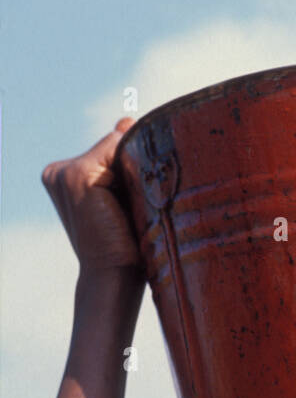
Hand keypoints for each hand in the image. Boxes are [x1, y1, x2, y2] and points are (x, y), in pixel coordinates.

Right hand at [41, 120, 144, 274]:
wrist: (115, 278)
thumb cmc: (126, 247)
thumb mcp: (125, 198)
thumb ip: (122, 159)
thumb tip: (126, 118)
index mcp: (64, 176)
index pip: (106, 152)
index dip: (129, 170)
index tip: (135, 201)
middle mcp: (58, 171)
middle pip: (111, 147)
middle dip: (131, 170)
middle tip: (133, 210)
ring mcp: (64, 172)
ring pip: (115, 147)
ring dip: (133, 172)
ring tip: (130, 210)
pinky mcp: (76, 175)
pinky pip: (116, 149)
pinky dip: (131, 170)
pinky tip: (127, 203)